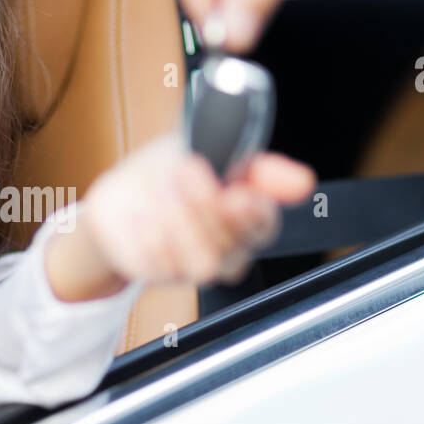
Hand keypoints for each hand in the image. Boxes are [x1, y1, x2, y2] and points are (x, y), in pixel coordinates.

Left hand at [45, 132, 315, 299]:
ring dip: (179, 222)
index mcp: (247, 217)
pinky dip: (147, 233)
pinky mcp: (156, 273)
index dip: (253, 213)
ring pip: (202, 264)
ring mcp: (191, 266)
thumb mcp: (210, 150)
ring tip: (161, 191)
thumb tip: (302, 182)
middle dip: (206, 205)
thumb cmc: (171, 172)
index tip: (235, 192)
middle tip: (185, 171)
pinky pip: (159, 264)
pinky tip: (140, 213)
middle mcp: (225, 249)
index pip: (265, 226)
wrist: (121, 195)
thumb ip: (257, 167)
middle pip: (231, 245)